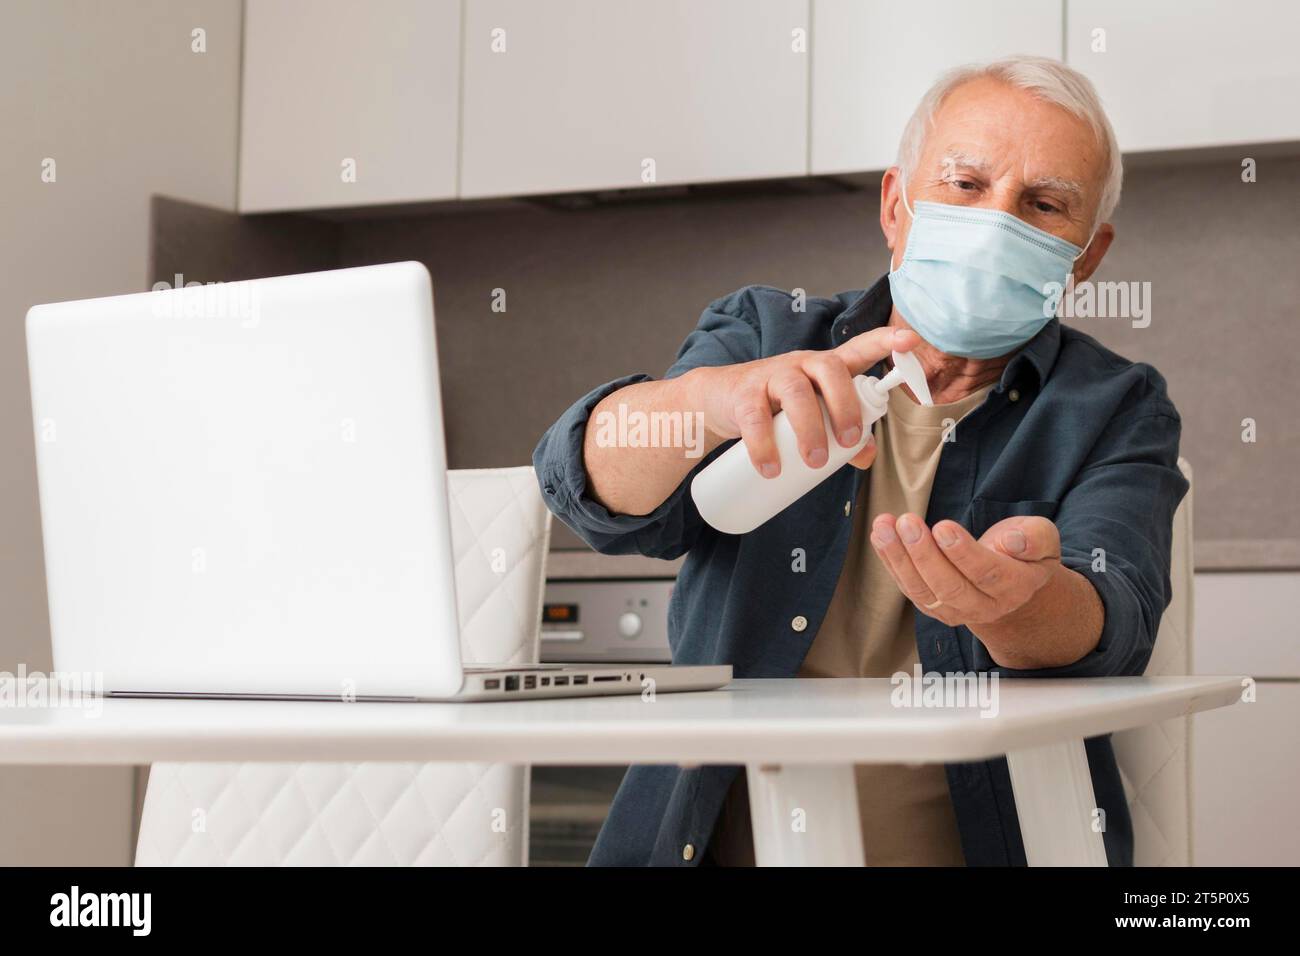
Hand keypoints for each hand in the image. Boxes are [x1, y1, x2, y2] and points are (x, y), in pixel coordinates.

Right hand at [682, 327, 917, 477]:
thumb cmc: (777, 408)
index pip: (859, 348)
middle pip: (831, 371)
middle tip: (849, 442)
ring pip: (795, 393)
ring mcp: (772, 376)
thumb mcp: (813, 416)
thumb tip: (867, 456)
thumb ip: (842, 435)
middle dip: (845, 406)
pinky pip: (755, 417)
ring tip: (814, 462)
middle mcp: (802, 364)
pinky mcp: (744, 394)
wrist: (720, 400)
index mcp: (826, 368)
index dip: (885, 341)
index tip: (909, 340)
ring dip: (809, 429)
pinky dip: (764, 446)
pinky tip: (771, 468)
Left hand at [869, 513, 1059, 629]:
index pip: (987, 573)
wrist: (1011, 580)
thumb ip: (1034, 538)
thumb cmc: (1024, 551)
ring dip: (899, 558)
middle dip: (924, 554)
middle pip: (950, 587)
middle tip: (907, 523)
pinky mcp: (933, 606)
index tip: (943, 526)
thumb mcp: (1042, 537)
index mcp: (1015, 587)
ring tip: (884, 527)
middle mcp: (985, 606)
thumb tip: (1012, 542)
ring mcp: (956, 611)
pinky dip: (891, 562)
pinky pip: (908, 588)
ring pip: (923, 591)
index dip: (963, 552)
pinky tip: (880, 536)